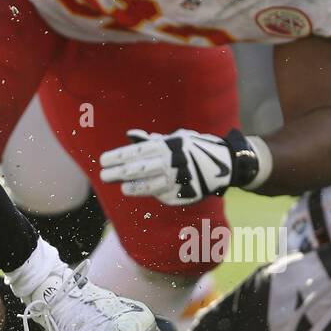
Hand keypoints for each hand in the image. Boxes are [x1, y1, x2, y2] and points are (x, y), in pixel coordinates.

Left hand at [99, 128, 259, 204]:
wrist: (227, 163)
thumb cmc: (195, 148)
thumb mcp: (176, 138)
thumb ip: (152, 140)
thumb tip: (129, 135)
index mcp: (168, 146)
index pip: (137, 152)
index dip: (118, 156)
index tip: (103, 160)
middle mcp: (172, 162)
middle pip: (140, 169)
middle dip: (118, 173)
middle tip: (103, 175)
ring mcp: (179, 179)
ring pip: (150, 186)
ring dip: (132, 187)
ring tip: (121, 187)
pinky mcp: (186, 194)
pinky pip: (164, 196)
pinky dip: (152, 193)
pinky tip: (140, 192)